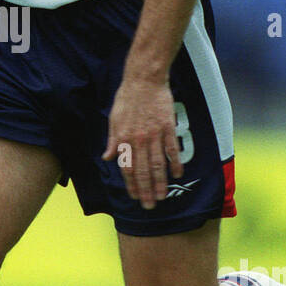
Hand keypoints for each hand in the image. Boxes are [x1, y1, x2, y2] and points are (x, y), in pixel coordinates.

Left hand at [102, 75, 182, 209]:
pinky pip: (172, 150)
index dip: (131, 184)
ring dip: (160, 182)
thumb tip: (108, 157)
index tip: (135, 197)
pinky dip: (175, 163)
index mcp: (124, 138)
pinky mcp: (168, 127)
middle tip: (149, 206)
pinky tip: (177, 175)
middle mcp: (139, 140)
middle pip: (143, 170)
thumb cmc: (127, 98)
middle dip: (145, 190)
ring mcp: (154, 134)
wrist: (144, 79)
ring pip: (158, 164)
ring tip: (162, 196)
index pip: (127, 167)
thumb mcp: (113, 119)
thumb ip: (113, 140)